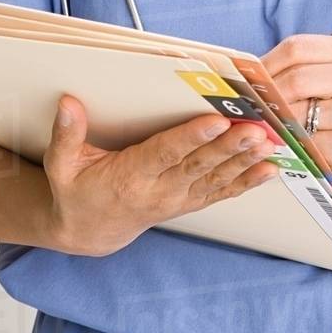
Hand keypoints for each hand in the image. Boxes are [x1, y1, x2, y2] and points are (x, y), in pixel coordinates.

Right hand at [42, 95, 278, 256]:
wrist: (88, 230)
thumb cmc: (76, 192)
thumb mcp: (62, 165)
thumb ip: (66, 133)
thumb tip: (69, 102)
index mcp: (130, 178)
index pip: (164, 154)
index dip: (191, 138)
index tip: (215, 121)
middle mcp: (158, 191)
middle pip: (198, 167)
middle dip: (229, 148)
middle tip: (255, 130)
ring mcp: (177, 199)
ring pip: (215, 180)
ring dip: (244, 162)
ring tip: (269, 144)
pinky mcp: (188, 202)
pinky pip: (221, 193)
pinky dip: (247, 181)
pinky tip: (269, 169)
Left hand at [260, 34, 331, 188]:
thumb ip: (303, 69)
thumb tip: (254, 73)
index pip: (298, 48)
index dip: (267, 62)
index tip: (251, 76)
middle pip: (297, 78)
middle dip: (269, 93)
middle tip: (254, 103)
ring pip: (297, 112)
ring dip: (276, 119)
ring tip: (268, 121)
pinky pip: (305, 142)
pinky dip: (290, 142)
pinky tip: (289, 141)